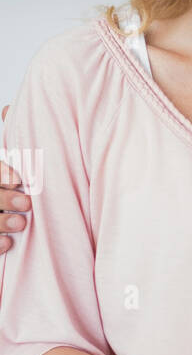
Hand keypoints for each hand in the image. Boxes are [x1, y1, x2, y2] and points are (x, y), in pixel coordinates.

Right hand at [0, 120, 30, 254]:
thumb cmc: (8, 188)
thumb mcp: (9, 163)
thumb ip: (11, 141)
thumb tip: (7, 109)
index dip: (1, 172)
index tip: (18, 179)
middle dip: (3, 197)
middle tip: (26, 203)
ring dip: (0, 221)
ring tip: (22, 224)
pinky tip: (9, 245)